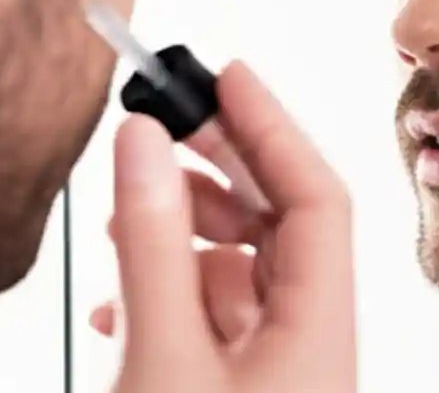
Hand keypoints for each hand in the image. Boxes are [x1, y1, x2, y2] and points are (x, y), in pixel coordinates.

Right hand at [101, 61, 354, 392]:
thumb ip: (152, 247)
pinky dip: (170, 299)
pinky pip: (214, 323)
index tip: (226, 76)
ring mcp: (279, 371)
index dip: (272, 128)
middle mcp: (312, 344)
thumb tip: (143, 141)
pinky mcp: (242, 391)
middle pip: (279, 226)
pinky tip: (117, 308)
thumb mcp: (160, 354)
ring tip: (119, 225)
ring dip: (181, 241)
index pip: (316, 195)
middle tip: (164, 124)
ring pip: (238, 275)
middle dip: (219, 172)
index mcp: (321, 329)